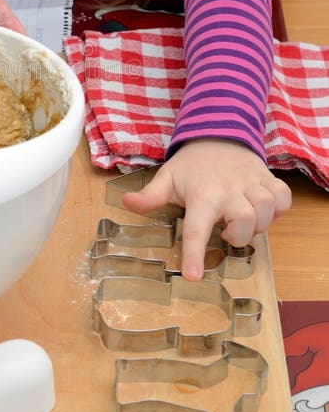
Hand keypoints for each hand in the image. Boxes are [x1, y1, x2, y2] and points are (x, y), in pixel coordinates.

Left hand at [121, 138, 290, 281]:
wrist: (219, 134)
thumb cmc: (191, 165)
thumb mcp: (167, 178)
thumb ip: (150, 196)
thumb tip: (127, 203)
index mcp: (201, 194)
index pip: (197, 229)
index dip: (195, 254)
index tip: (193, 277)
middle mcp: (229, 190)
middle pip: (244, 222)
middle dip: (238, 236)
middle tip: (225, 229)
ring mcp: (252, 183)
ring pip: (267, 211)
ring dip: (257, 224)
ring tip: (240, 219)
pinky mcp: (269, 179)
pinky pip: (283, 200)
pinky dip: (277, 210)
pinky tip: (261, 210)